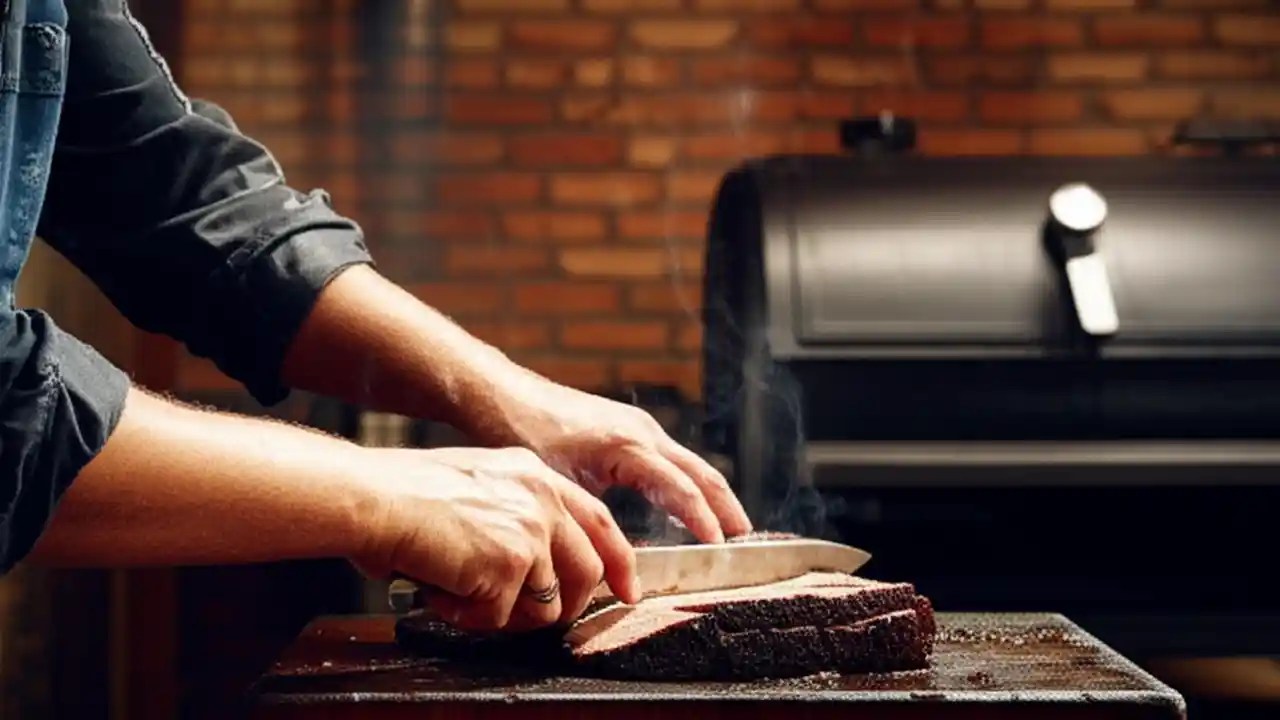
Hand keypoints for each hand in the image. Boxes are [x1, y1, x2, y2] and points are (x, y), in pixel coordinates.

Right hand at [352, 446, 639, 630]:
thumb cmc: (402, 492)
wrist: (376, 497)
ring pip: (546, 605)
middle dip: (567, 606)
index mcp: (535, 475)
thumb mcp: (474, 484)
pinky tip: (441, 589)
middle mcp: (542, 498)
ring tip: (459, 592)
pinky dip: (466, 615)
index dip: (617, 561)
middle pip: (587, 569)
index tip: (627, 589)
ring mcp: (532, 531)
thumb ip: (510, 516)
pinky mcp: (512, 564)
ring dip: (502, 612)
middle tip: (527, 618)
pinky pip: (499, 617)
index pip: (598, 521)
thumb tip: (528, 572)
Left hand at [500, 380, 752, 543]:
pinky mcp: (628, 430)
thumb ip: (591, 524)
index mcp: (628, 445)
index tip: (721, 548)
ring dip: (712, 496)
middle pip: (700, 473)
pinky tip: (689, 506)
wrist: (500, 395)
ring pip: (689, 464)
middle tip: (746, 542)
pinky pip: (671, 460)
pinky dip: (689, 484)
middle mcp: (641, 432)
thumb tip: (615, 566)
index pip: (681, 488)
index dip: (704, 521)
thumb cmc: (521, 435)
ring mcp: (637, 428)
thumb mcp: (557, 486)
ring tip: (730, 529)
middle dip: (725, 508)